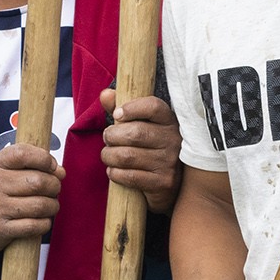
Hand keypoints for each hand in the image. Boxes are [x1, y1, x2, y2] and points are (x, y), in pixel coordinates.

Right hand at [0, 143, 63, 253]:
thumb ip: (26, 164)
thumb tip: (60, 171)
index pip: (24, 154)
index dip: (45, 159)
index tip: (52, 167)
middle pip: (38, 182)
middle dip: (54, 186)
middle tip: (54, 189)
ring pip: (40, 205)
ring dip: (53, 206)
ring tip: (50, 205)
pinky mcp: (0, 230)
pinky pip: (33, 226)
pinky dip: (44, 224)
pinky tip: (42, 220)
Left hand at [99, 89, 180, 213]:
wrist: (169, 184)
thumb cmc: (149, 149)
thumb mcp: (138, 125)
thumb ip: (121, 109)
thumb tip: (105, 94)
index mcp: (169, 120)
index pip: (153, 107)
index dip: (131, 108)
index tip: (117, 115)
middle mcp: (173, 140)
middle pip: (134, 133)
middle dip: (111, 136)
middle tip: (107, 139)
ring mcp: (170, 162)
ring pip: (128, 156)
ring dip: (109, 156)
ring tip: (107, 155)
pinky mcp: (164, 182)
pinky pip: (130, 176)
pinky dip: (115, 173)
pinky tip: (113, 170)